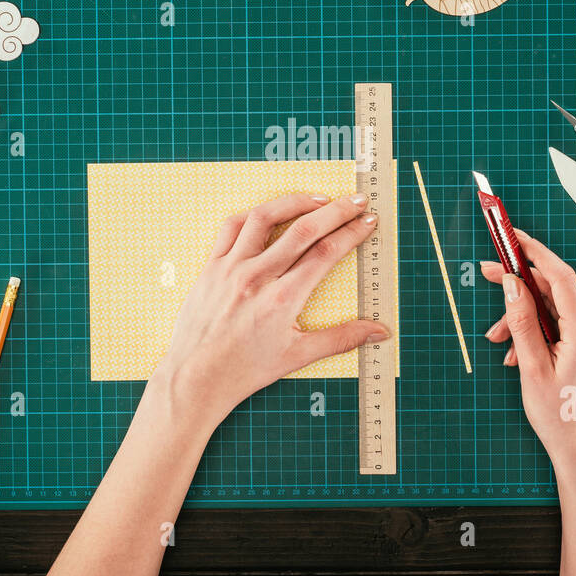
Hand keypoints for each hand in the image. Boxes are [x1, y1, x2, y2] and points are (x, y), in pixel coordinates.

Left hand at [155, 191, 387, 426]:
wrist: (196, 377)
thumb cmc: (245, 370)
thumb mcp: (298, 356)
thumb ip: (342, 339)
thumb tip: (380, 332)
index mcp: (282, 300)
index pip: (326, 253)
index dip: (351, 233)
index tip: (368, 222)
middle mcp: (257, 278)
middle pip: (304, 229)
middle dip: (337, 210)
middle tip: (357, 200)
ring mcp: (231, 268)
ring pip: (266, 217)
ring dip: (296, 202)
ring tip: (319, 198)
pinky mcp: (212, 265)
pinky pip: (233, 226)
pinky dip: (256, 213)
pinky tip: (273, 211)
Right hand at [481, 230, 575, 473]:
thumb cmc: (562, 420)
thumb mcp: (532, 368)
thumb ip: (523, 321)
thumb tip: (514, 285)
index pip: (560, 276)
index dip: (534, 251)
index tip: (512, 237)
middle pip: (557, 291)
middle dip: (520, 289)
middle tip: (490, 277)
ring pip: (559, 310)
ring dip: (527, 318)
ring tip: (502, 343)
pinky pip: (567, 326)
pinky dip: (542, 332)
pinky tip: (522, 354)